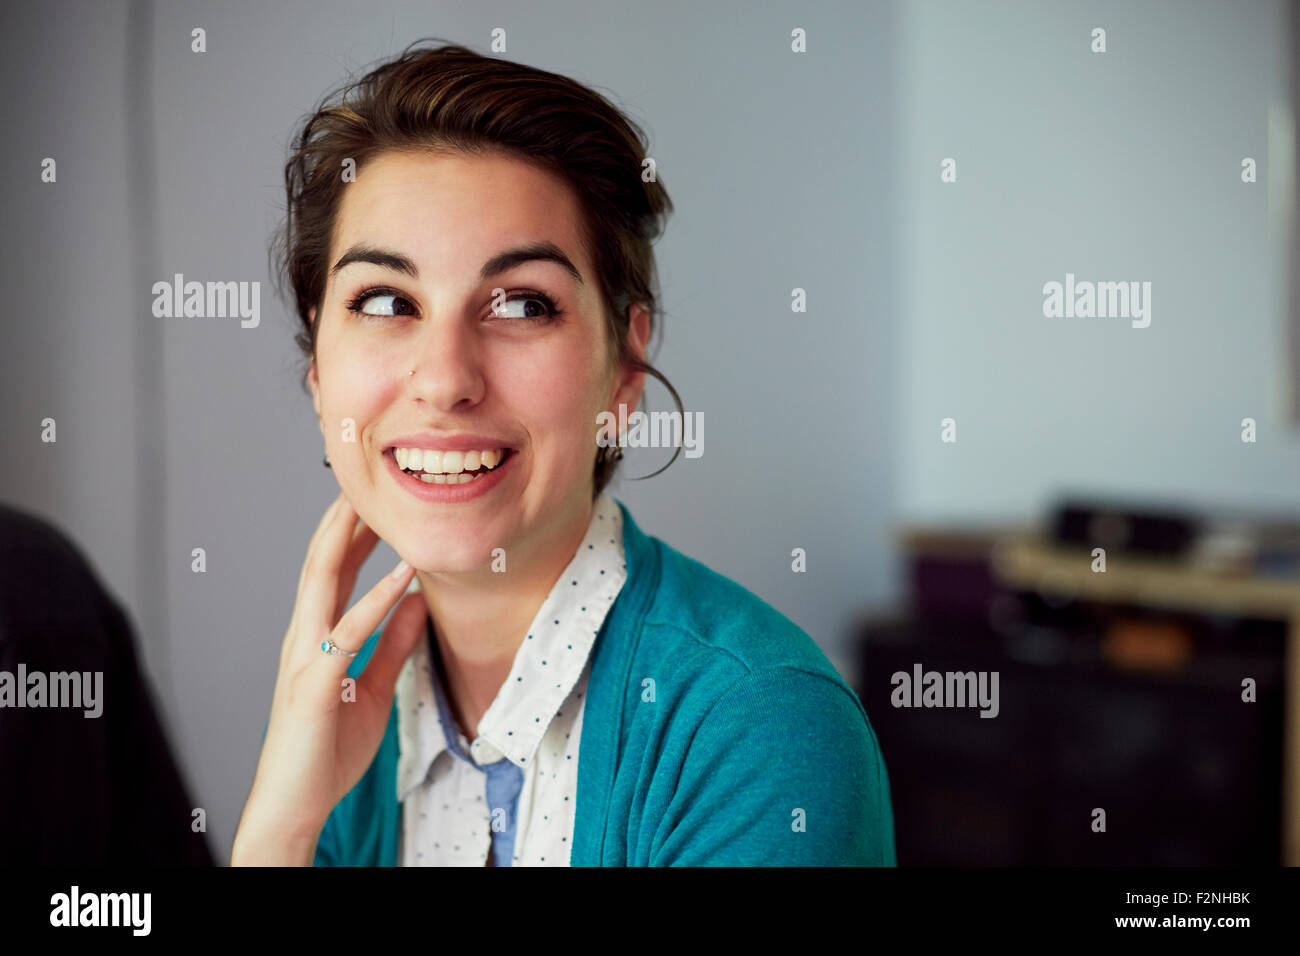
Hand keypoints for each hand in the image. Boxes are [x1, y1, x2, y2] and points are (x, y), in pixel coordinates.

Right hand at [232, 491, 423, 864]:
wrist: (297, 804)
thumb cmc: (328, 749)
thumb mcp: (371, 688)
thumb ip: (391, 645)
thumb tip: (419, 604)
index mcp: (316, 637)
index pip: (331, 571)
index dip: (351, 532)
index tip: (376, 497)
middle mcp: (303, 637)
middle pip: (320, 562)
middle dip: (343, 518)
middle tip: (368, 477)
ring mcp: (304, 657)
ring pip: (322, 582)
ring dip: (350, 540)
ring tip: (375, 504)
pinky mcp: (314, 683)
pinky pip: (348, 632)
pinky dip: (377, 599)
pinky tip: (404, 576)